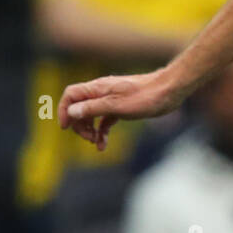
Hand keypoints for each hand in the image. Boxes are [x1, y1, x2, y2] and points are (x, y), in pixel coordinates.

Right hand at [58, 70, 184, 150]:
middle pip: (79, 107)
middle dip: (79, 124)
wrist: (169, 91)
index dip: (64, 110)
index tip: (66, 127)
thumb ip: (93, 108)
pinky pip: (105, 119)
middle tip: (88, 138)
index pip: (70, 95)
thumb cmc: (145, 96)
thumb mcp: (116, 106)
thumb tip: (72, 111)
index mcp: (98, 88)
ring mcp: (111, 99)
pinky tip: (103, 144)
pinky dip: (102, 131)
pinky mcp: (122, 107)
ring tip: (96, 142)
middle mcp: (102, 92)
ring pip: (91, 114)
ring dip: (89, 129)